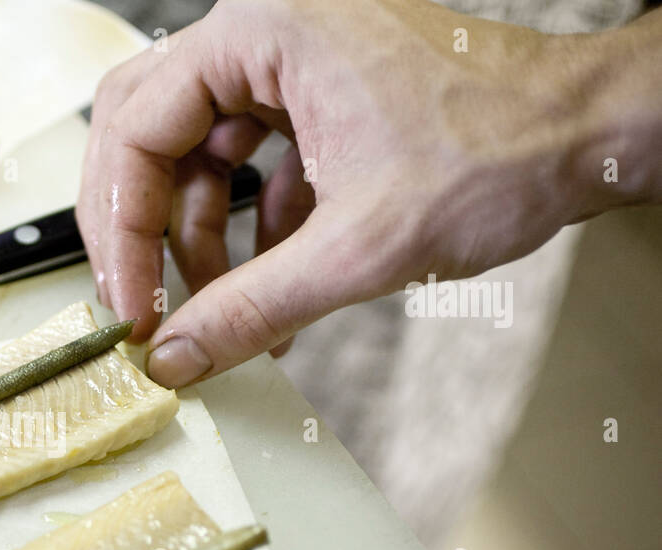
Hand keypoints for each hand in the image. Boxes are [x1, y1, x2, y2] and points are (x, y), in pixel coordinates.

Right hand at [78, 0, 661, 386]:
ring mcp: (289, 63)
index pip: (136, 132)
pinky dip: (246, 233)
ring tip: (217, 314)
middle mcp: (265, 34)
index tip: (130, 307)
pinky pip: (245, 166)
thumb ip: (251, 308)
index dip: (120, 232)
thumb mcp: (359, 248)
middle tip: (139, 303)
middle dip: (139, 229)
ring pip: (193, 156)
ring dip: (196, 241)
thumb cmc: (500, 150)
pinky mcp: (313, 100)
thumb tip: (175, 358)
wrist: (587, 139)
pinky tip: (267, 291)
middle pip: (147, 134)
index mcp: (261, 32)